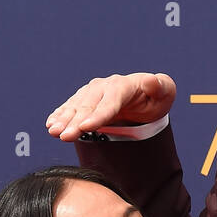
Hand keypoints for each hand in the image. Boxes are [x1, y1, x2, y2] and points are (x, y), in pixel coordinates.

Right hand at [45, 71, 175, 140]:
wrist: (146, 95)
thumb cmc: (157, 96)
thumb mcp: (165, 91)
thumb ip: (161, 86)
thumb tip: (152, 81)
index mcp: (123, 85)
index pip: (109, 102)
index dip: (97, 115)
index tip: (86, 127)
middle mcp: (104, 86)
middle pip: (88, 106)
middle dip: (74, 121)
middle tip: (64, 135)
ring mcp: (93, 92)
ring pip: (76, 106)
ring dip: (63, 119)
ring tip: (53, 131)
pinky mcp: (85, 100)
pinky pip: (70, 107)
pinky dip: (60, 114)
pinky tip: (51, 124)